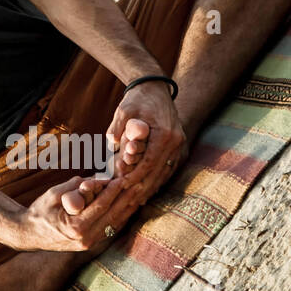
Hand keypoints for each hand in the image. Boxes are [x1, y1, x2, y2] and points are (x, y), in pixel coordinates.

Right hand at [15, 174, 141, 251]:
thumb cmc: (39, 212)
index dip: (113, 191)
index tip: (123, 178)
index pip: (101, 206)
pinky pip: (110, 228)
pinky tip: (128, 205)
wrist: (29, 234)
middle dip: (126, 198)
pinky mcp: (91, 243)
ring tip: (139, 192)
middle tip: (139, 183)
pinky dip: (120, 215)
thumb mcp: (52, 195)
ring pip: (115, 223)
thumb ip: (74, 186)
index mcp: (75, 228)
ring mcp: (90, 243)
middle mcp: (86, 239)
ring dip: (127, 207)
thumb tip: (95, 178)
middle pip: (113, 216)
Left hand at [106, 81, 186, 199]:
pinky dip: (156, 181)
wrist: (155, 89)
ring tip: (134, 202)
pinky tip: (146, 192)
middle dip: (141, 187)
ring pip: (164, 174)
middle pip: (158, 172)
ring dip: (149, 188)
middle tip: (126, 200)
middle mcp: (176, 142)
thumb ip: (118, 126)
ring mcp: (179, 146)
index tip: (121, 186)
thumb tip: (111, 142)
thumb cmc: (137, 99)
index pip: (149, 162)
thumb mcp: (125, 109)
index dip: (135, 176)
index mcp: (165, 134)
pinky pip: (167, 169)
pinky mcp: (177, 148)